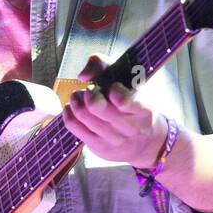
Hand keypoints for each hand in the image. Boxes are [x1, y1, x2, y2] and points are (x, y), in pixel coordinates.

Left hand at [61, 53, 167, 169]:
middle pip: (95, 105)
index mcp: (142, 109)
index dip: (114, 89)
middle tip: (92, 89)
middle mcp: (128, 127)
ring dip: (76, 99)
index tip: (114, 86)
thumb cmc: (133, 103)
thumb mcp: (128, 80)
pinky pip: (73, 125)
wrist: (144, 142)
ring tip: (81, 96)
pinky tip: (74, 106)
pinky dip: (68, 110)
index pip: (123, 100)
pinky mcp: (97, 147)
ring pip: (81, 114)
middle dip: (89, 91)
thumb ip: (104, 64)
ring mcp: (112, 139)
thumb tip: (83, 75)